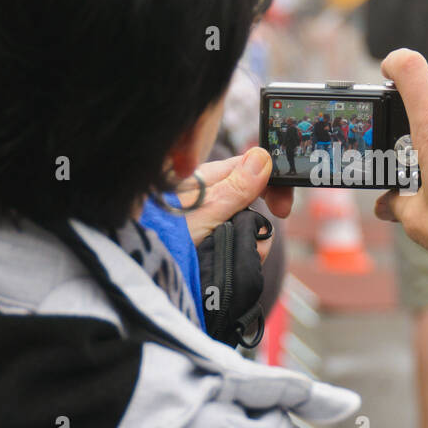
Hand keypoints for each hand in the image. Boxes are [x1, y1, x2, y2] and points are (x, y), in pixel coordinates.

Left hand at [177, 147, 291, 262]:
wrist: (145, 271)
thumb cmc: (166, 238)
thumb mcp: (205, 212)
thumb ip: (236, 187)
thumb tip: (263, 156)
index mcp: (208, 179)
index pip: (253, 168)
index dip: (273, 186)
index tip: (282, 210)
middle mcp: (212, 197)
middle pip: (254, 203)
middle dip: (259, 227)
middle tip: (255, 246)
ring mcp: (213, 221)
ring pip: (249, 228)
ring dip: (249, 247)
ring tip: (232, 260)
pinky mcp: (213, 243)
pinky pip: (238, 246)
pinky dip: (239, 258)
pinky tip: (229, 267)